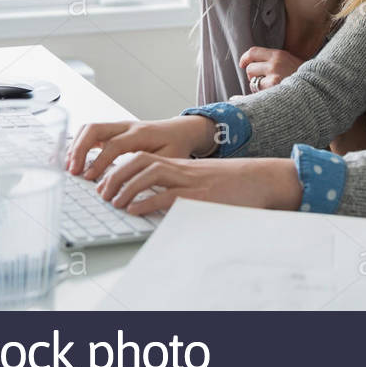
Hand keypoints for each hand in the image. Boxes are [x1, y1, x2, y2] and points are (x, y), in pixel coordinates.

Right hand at [65, 116, 215, 178]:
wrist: (181, 130)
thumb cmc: (177, 146)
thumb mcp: (171, 159)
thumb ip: (153, 170)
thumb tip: (134, 188)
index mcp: (141, 133)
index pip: (114, 145)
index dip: (99, 161)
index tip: (89, 177)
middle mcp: (127, 126)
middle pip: (96, 129)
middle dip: (80, 149)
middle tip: (72, 171)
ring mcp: (119, 126)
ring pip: (90, 128)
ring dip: (76, 145)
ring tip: (69, 166)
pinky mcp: (114, 130)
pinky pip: (92, 132)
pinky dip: (80, 143)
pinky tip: (74, 160)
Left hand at [95, 155, 302, 214]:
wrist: (264, 179)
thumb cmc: (236, 184)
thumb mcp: (204, 183)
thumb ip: (182, 188)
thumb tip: (160, 203)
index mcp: (181, 165)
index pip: (144, 156)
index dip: (121, 167)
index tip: (106, 181)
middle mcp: (182, 168)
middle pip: (141, 160)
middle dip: (116, 175)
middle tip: (102, 192)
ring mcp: (191, 180)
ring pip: (149, 173)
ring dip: (126, 187)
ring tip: (114, 202)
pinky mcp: (200, 195)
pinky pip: (167, 195)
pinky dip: (146, 202)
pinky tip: (135, 210)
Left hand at [238, 46, 304, 92]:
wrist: (318, 87)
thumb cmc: (304, 78)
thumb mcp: (290, 62)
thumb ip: (274, 61)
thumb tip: (253, 64)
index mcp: (279, 54)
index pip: (253, 52)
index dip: (245, 58)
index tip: (243, 64)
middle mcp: (275, 63)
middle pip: (250, 68)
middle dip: (253, 76)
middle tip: (262, 82)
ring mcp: (274, 76)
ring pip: (253, 82)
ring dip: (258, 88)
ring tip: (271, 90)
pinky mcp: (274, 89)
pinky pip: (258, 93)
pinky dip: (261, 96)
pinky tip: (271, 96)